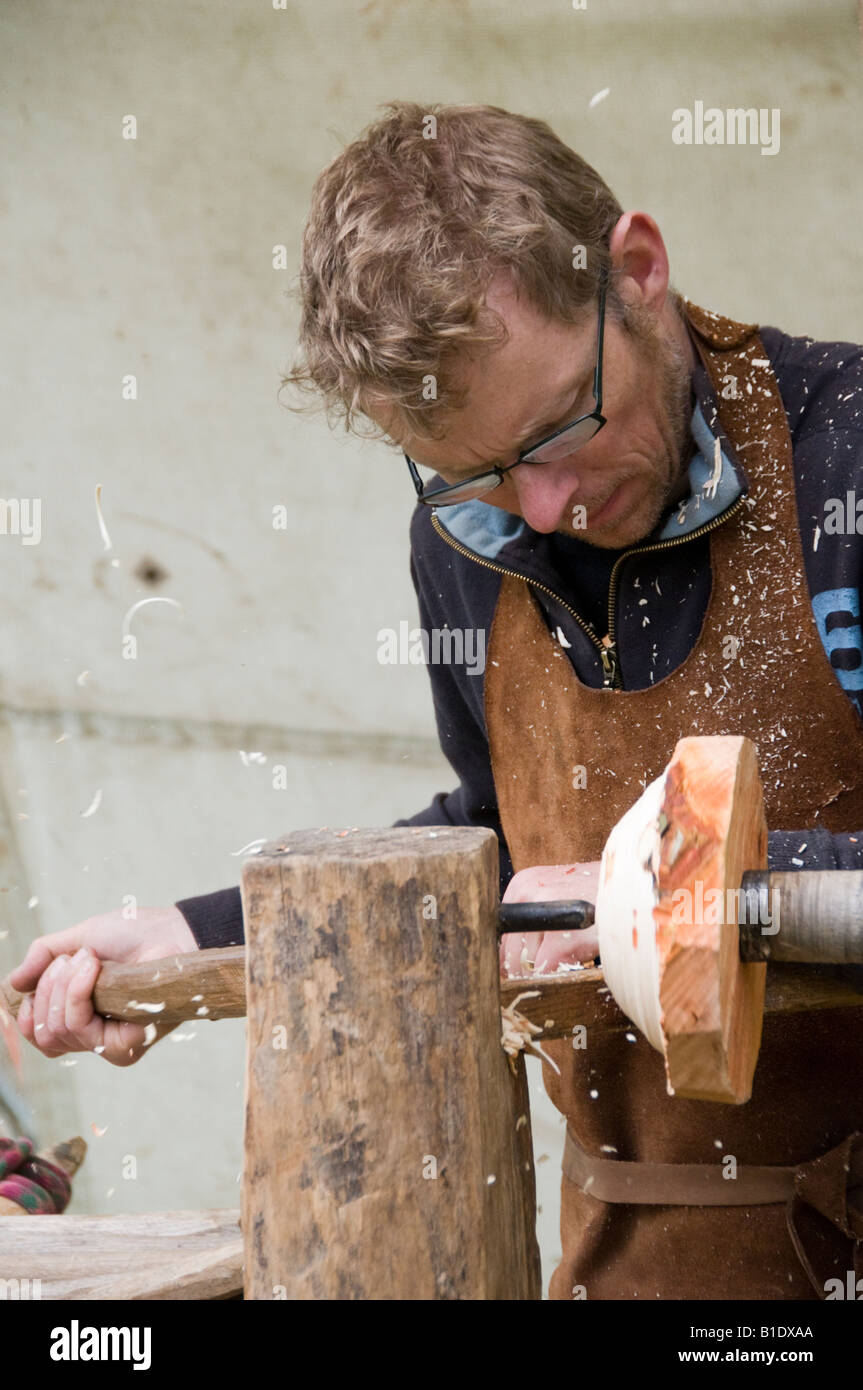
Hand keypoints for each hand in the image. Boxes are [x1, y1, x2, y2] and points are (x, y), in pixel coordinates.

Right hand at [7, 906, 196, 1066]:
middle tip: (73, 959)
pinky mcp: (124, 1046)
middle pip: (42, 1032)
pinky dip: (77, 991)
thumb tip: (12, 984)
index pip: (38, 1035)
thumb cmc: (134, 935)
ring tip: (89, 959)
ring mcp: (108, 1044)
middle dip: (47, 988)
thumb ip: (43, 958)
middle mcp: (94, 1036)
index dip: (26, 1013)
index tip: (30, 985)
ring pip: (56, 1029)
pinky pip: (77, 1025)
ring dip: (62, 984)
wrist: (173, 932)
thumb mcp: (78, 940)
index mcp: (83, 1016)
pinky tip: (94, 967)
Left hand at [499, 862, 600, 978]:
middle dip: (523, 970)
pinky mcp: (563, 938)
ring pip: (526, 964)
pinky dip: (557, 977)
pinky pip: (545, 971)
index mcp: (521, 885)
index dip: (508, 956)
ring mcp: (544, 914)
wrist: (634, 889)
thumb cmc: (598, 895)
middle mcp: (526, 894)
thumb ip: (535, 917)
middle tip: (543, 977)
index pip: (499, 933)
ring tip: (566, 962)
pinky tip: (574, 964)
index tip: (516, 970)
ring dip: (543, 973)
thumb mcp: (558, 894)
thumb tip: (510, 959)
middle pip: (508, 952)